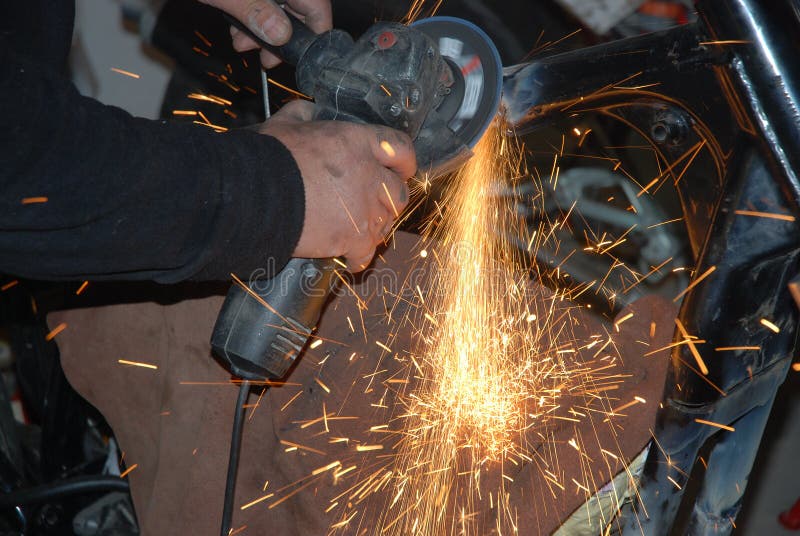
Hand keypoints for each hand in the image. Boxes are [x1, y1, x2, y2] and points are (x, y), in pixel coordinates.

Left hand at [200, 0, 331, 67]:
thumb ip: (254, 12)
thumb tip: (282, 35)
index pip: (316, 5)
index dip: (314, 33)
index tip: (302, 56)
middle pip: (300, 7)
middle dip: (283, 36)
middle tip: (267, 59)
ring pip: (279, 6)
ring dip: (264, 31)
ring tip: (243, 46)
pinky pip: (262, 2)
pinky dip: (252, 17)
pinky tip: (237, 30)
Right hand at [261, 101, 416, 271]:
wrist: (252, 195)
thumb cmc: (266, 158)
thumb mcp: (283, 125)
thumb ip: (302, 115)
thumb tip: (308, 111)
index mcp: (356, 141)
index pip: (400, 148)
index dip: (404, 162)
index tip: (402, 170)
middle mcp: (368, 174)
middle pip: (398, 192)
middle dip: (390, 201)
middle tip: (376, 205)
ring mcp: (363, 209)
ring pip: (385, 224)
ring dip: (374, 229)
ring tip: (358, 232)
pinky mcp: (352, 238)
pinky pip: (367, 252)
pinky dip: (359, 257)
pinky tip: (350, 259)